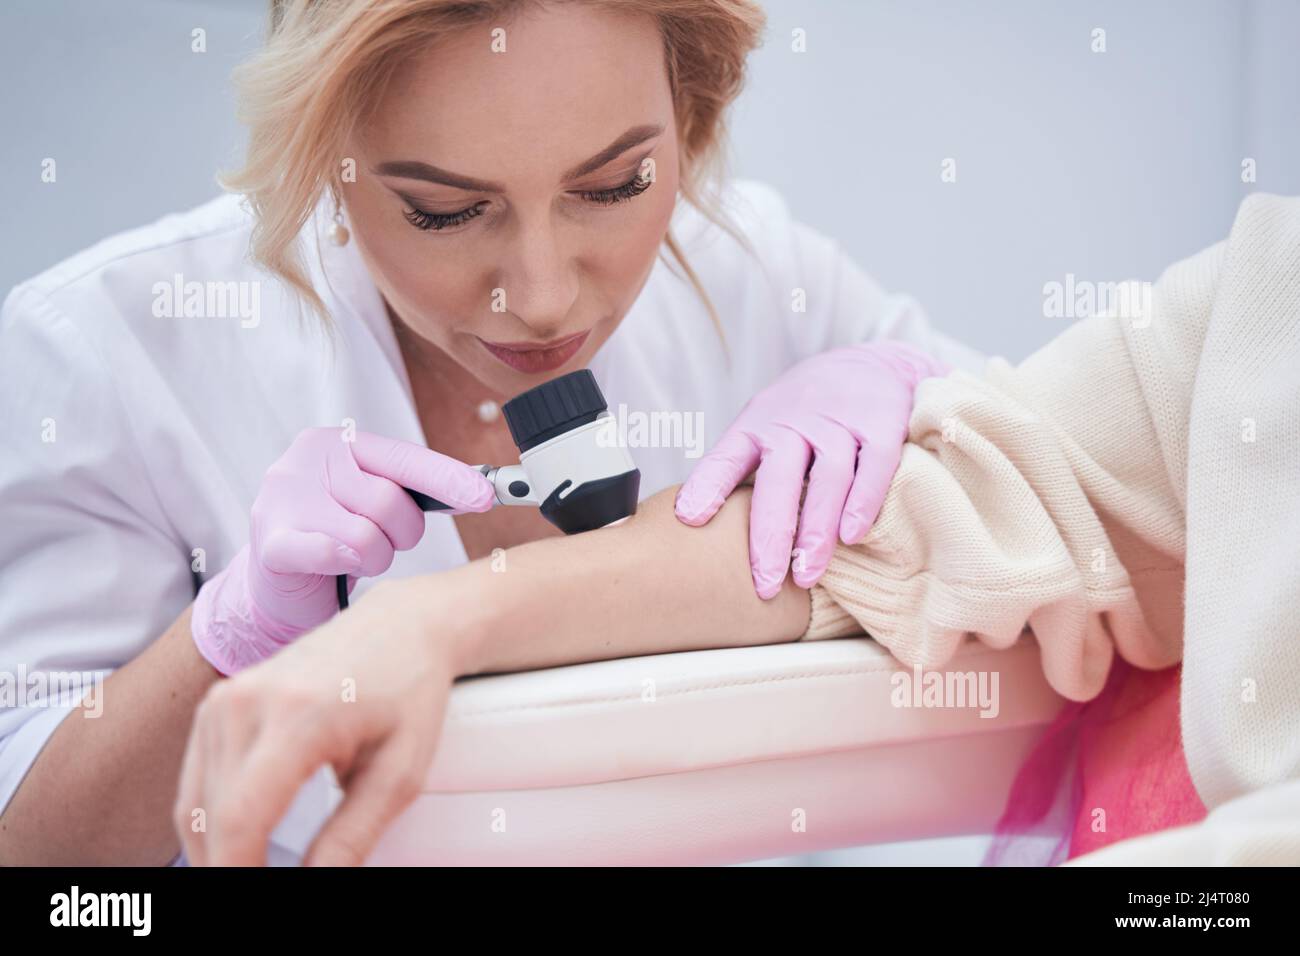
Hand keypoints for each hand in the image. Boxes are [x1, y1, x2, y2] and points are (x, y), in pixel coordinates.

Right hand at [175, 577, 460, 865]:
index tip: (262, 899)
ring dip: (214, 853)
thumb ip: (351, 838)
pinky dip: (211, 823)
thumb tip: (314, 887)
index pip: (241, 820)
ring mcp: (224, 698)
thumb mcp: (400, 774)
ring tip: (256, 874)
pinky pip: (196, 781)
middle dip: (228, 871)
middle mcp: (246, 701)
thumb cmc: (409, 694)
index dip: (240, 876)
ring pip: (193, 805)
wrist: (400, 627)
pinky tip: (242, 847)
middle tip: (266, 887)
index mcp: (297, 715)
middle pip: (211, 818)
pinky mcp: (217, 702)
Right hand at [191, 427, 493, 674]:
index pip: (404, 458)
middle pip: (390, 500)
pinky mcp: (271, 541)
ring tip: (358, 557)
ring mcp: (283, 498)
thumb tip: (476, 489)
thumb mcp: (370, 501)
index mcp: (336, 443)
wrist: (275, 584)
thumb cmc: (335, 537)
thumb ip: (411, 490)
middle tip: (387, 543)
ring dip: (377, 558)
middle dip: (403, 533)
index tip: (486, 495)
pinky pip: (335, 552)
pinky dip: (349, 564)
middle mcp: (305, 461)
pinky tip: (341, 566)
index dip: (448, 479)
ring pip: (368, 535)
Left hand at [674, 341, 948, 597]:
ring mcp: (839, 423)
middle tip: (763, 584)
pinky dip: (863, 501)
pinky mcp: (880, 426)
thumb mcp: (764, 427)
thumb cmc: (805, 412)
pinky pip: (873, 467)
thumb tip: (691, 523)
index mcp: (758, 426)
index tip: (689, 519)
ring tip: (805, 576)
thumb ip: (737, 469)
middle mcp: (795, 423)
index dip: (707, 486)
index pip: (727, 457)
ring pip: (827, 478)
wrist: (871, 363)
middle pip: (778, 480)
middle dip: (769, 534)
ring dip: (816, 530)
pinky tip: (852, 536)